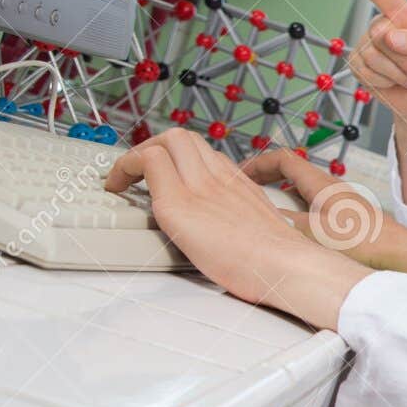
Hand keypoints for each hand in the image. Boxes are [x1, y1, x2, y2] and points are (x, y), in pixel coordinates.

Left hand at [106, 130, 369, 328]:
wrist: (289, 268)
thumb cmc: (281, 264)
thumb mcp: (265, 233)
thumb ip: (244, 222)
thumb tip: (234, 235)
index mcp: (241, 185)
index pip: (204, 155)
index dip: (178, 159)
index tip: (166, 175)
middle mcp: (220, 178)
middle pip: (183, 138)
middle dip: (155, 148)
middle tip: (139, 171)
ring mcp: (200, 187)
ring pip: (165, 141)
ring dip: (139, 154)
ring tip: (125, 177)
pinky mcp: (179, 205)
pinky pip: (148, 164)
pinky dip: (126, 169)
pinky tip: (117, 188)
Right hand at [242, 148, 390, 262]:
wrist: (400, 254)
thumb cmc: (366, 242)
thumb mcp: (312, 232)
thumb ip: (283, 222)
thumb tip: (259, 217)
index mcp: (321, 184)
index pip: (283, 159)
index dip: (258, 163)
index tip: (240, 174)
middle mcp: (332, 189)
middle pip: (292, 173)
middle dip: (267, 180)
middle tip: (248, 192)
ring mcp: (341, 203)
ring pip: (303, 193)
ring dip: (282, 199)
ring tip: (266, 214)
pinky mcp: (349, 220)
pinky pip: (315, 209)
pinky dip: (298, 214)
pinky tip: (294, 235)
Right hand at [330, 0, 406, 130]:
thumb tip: (390, 36)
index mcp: (402, 15)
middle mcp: (382, 26)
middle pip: (381, 35)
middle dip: (404, 59)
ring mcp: (367, 45)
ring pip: (373, 58)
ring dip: (397, 74)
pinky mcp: (358, 65)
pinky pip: (366, 74)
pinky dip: (384, 84)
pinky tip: (394, 84)